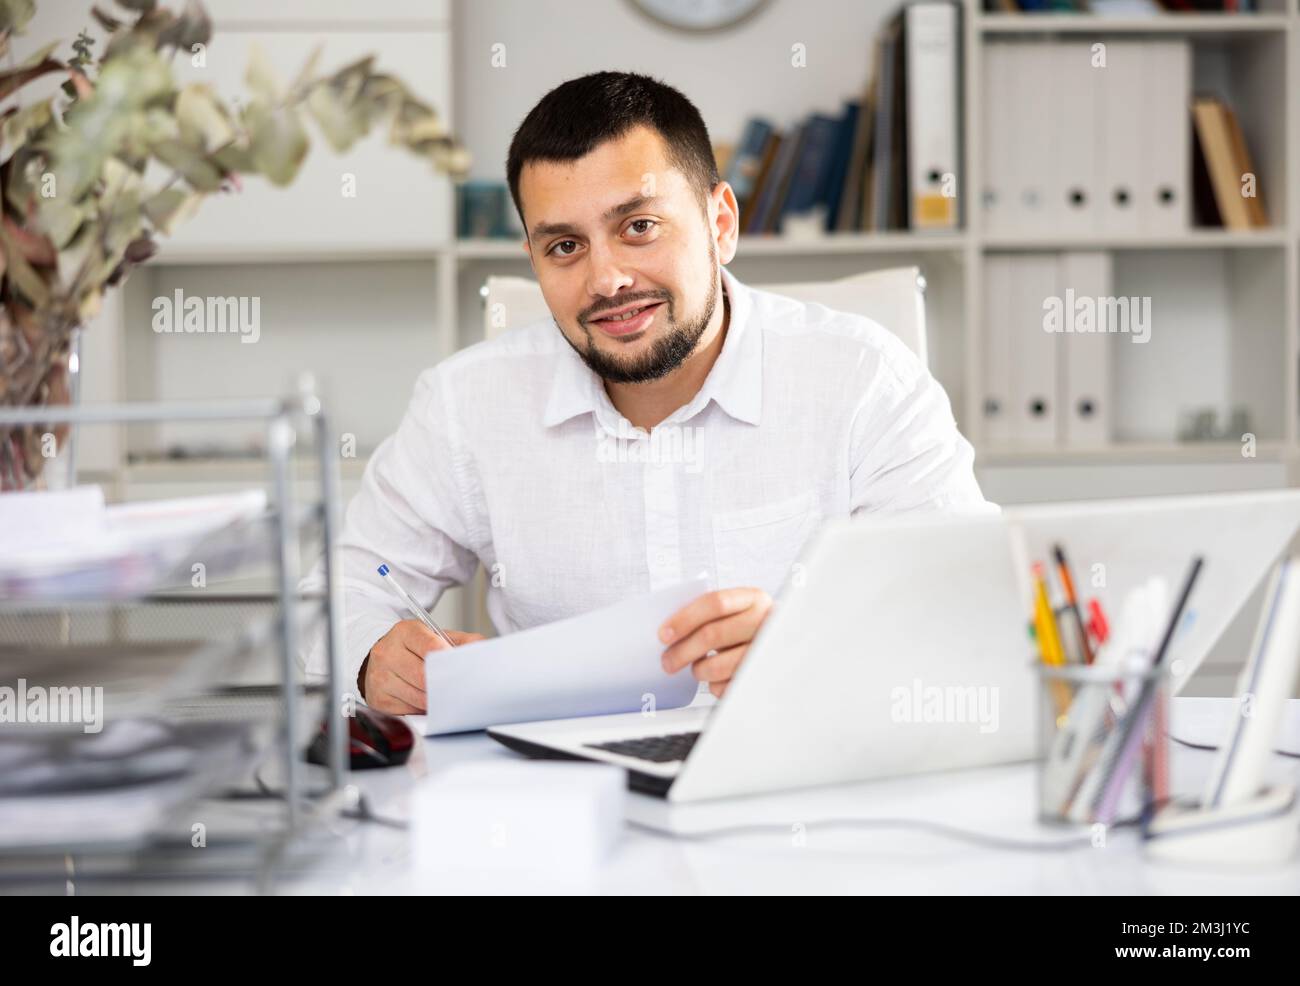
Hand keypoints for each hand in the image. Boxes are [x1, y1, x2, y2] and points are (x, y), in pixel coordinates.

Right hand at [360, 620, 484, 713]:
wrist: (384, 658)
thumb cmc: (415, 649)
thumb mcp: (437, 637)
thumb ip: (463, 642)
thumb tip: (482, 653)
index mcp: (405, 632)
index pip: (431, 647)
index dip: (449, 661)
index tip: (461, 669)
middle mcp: (387, 653)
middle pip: (424, 676)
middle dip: (445, 685)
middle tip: (458, 689)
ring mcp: (380, 677)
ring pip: (418, 697)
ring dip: (435, 701)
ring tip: (444, 695)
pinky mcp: (379, 700)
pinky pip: (409, 712)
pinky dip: (422, 710)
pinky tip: (425, 702)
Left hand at [658, 588, 772, 697]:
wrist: (778, 644)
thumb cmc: (745, 627)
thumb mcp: (734, 612)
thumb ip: (707, 615)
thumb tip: (668, 632)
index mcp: (753, 599)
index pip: (715, 603)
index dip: (685, 619)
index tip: (663, 635)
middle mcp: (765, 622)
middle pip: (712, 635)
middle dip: (682, 651)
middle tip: (667, 661)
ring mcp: (766, 651)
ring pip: (718, 665)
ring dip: (699, 670)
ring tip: (696, 669)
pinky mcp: (763, 677)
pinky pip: (728, 687)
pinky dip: (714, 685)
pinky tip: (716, 678)